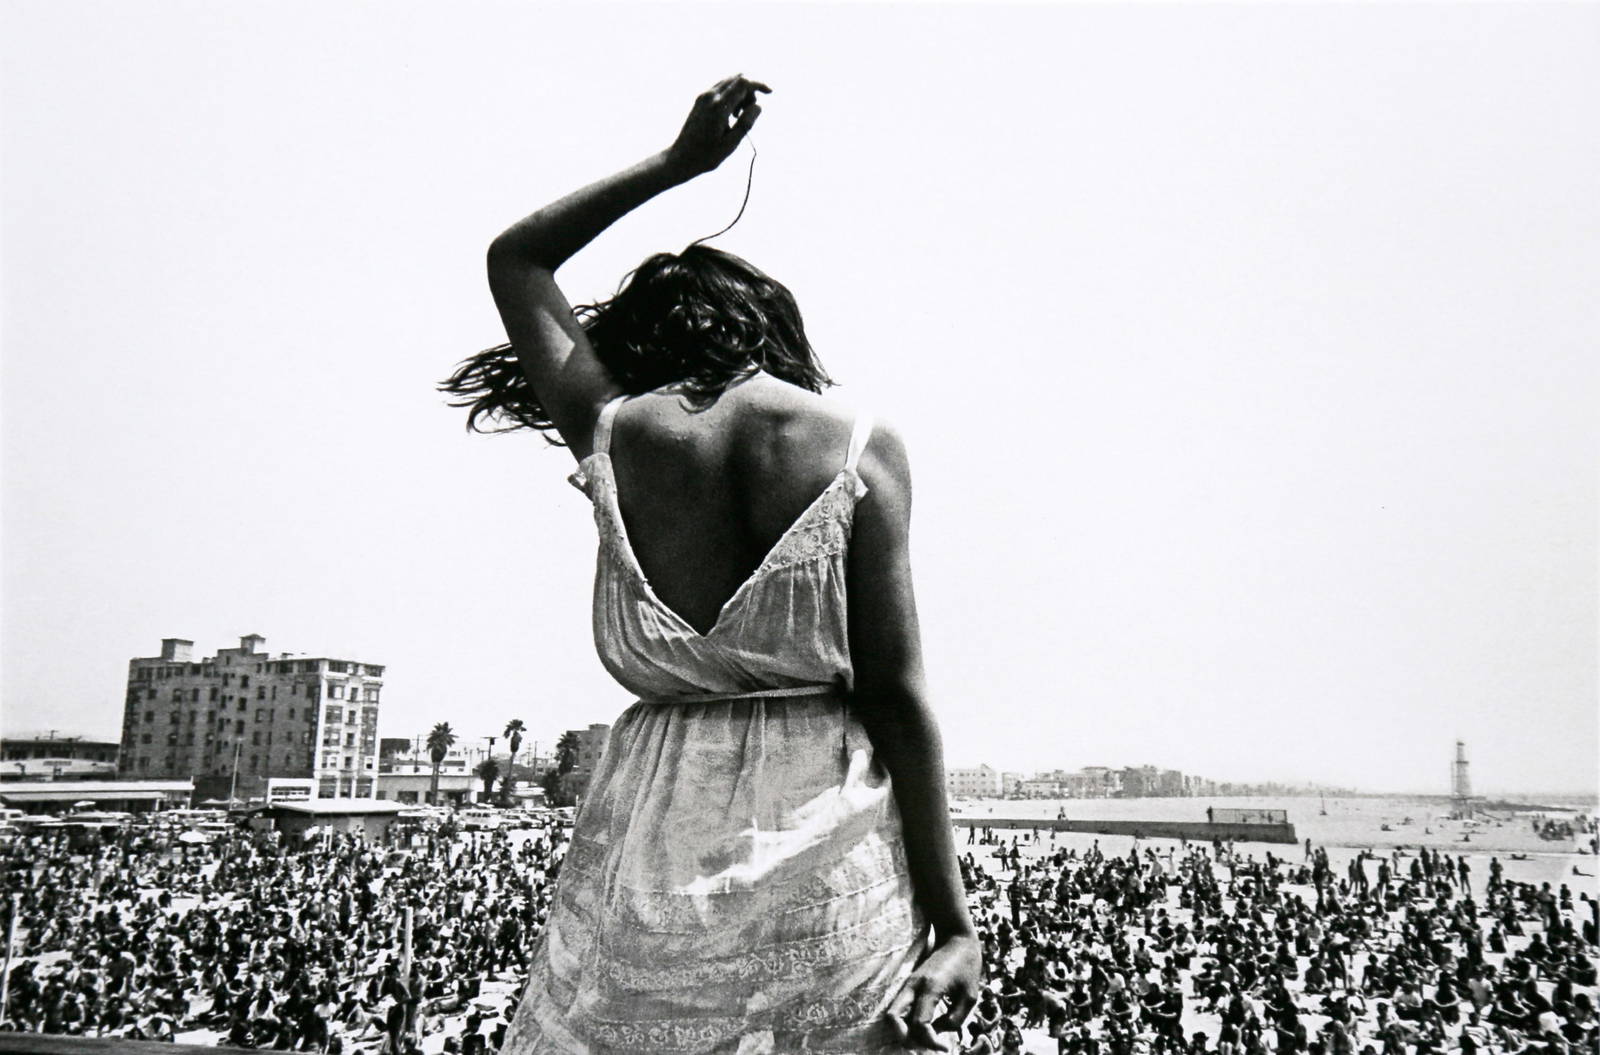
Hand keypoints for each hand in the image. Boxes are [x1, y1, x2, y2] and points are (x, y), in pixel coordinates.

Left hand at [665, 73, 769, 177]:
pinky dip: (731, 95)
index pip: (743, 83)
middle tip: (748, 113)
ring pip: (729, 82)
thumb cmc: (706, 155)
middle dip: (749, 91)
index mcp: (719, 107)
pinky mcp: (700, 100)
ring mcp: (703, 97)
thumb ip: (746, 123)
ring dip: (740, 93)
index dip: (759, 84)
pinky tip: (731, 114)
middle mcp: (710, 97)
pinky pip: (720, 89)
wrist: (681, 158)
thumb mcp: (731, 143)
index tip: (770, 93)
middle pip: (737, 79)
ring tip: (738, 116)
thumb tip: (758, 106)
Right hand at [887, 933, 981, 1051]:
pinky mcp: (909, 986)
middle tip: (926, 1047)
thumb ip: (954, 1020)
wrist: (956, 939)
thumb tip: (937, 1033)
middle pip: (893, 1019)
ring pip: (892, 1015)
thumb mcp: (970, 996)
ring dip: (904, 1032)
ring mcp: (908, 984)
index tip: (946, 1048)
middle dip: (906, 1039)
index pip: (920, 1024)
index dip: (931, 1042)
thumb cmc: (967, 966)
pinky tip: (924, 1029)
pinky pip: (899, 1009)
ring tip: (924, 1040)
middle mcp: (914, 985)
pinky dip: (906, 1023)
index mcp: (930, 987)